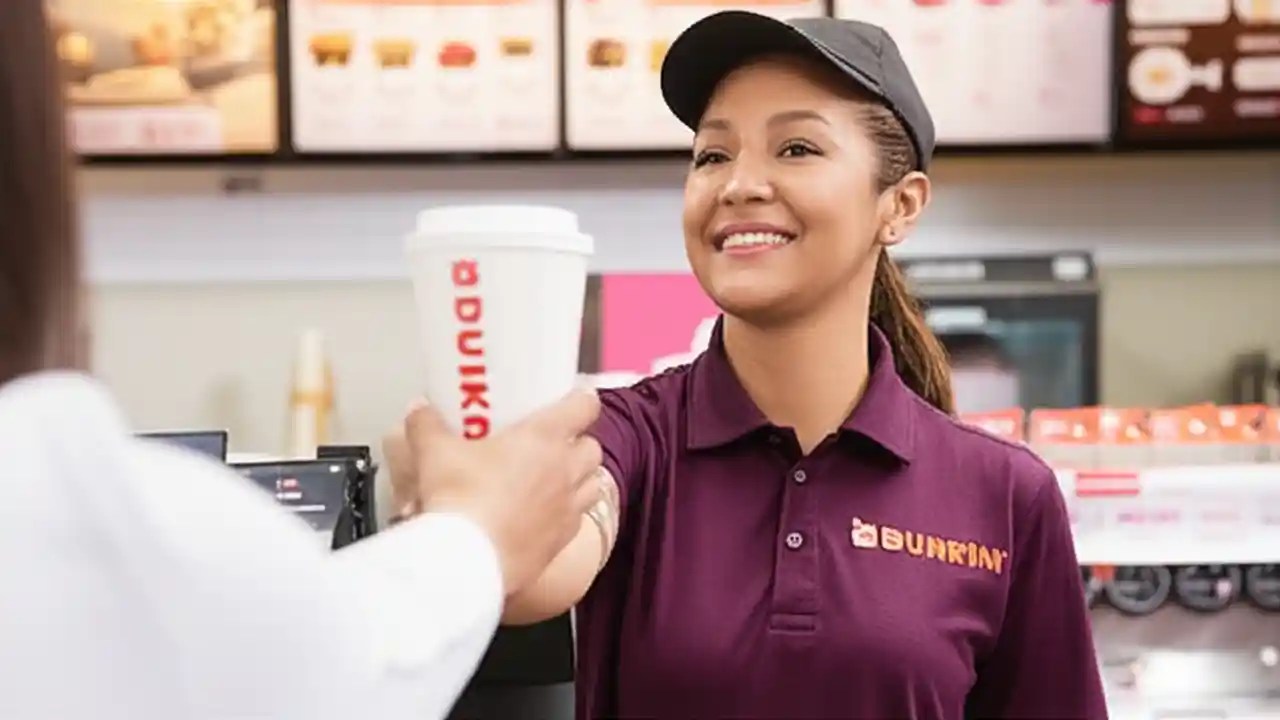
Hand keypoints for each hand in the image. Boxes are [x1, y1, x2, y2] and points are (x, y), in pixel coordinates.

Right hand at [387, 391, 603, 595]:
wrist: (467, 561)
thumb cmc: (460, 498)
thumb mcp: (434, 453)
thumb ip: (427, 425)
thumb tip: (419, 409)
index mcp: (544, 437)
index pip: (585, 406)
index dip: (581, 399)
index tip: (572, 398)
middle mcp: (565, 470)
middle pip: (593, 447)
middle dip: (579, 443)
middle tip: (554, 444)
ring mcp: (568, 508)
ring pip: (593, 484)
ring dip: (581, 478)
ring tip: (555, 479)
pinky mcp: (562, 541)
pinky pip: (577, 520)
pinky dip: (567, 513)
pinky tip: (543, 515)